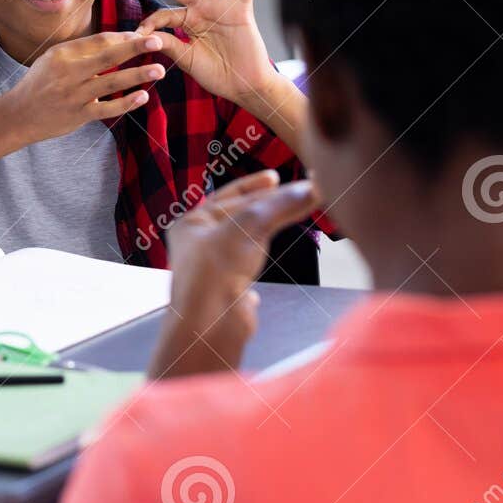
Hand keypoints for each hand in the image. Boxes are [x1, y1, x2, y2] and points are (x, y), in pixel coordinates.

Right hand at [6, 30, 166, 142]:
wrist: (19, 115)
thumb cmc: (41, 83)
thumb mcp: (54, 59)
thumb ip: (83, 51)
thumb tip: (118, 40)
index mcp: (62, 54)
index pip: (98, 41)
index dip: (122, 37)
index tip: (143, 33)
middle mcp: (68, 73)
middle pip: (107, 57)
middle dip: (134, 48)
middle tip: (158, 41)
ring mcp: (74, 95)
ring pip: (111, 82)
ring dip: (137, 75)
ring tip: (159, 69)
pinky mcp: (79, 116)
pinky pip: (107, 109)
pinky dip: (126, 103)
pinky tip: (143, 96)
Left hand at [128, 0, 275, 106]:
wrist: (246, 86)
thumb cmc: (219, 75)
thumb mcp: (187, 60)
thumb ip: (169, 44)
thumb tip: (143, 34)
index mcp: (189, 22)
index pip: (163, 14)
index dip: (148, 23)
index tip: (134, 37)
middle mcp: (203, 9)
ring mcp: (222, 5)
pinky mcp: (241, 8)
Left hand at [151, 171, 317, 379]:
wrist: (210, 326)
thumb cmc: (217, 269)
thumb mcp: (248, 226)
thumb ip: (279, 206)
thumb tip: (310, 188)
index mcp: (191, 223)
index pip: (229, 195)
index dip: (254, 184)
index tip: (275, 177)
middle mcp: (198, 246)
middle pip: (238, 217)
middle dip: (265, 207)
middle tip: (294, 195)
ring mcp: (213, 271)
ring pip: (243, 244)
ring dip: (263, 233)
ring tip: (286, 221)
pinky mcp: (227, 294)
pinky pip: (244, 274)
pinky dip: (256, 269)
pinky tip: (261, 271)